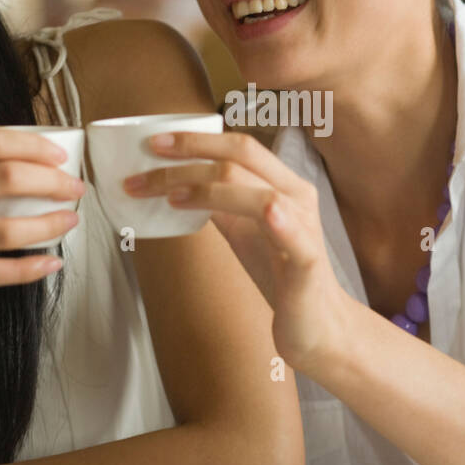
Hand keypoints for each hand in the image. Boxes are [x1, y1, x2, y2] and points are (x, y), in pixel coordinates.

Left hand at [122, 131, 349, 369]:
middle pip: (243, 158)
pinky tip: (264, 213)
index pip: (239, 147)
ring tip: (170, 196)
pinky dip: (275, 219)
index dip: (196, 140)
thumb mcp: (243, 231)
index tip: (154, 143)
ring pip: (259, 192)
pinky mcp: (307, 262)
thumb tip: (177, 183)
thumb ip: (220, 204)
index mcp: (283, 184)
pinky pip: (293, 235)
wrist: (316, 324)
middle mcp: (297, 196)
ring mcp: (304, 226)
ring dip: (209, 189)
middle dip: (191, 153)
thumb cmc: (280, 275)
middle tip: (148, 159)